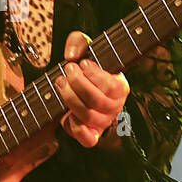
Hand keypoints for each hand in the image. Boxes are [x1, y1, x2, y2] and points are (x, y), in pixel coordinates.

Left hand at [57, 30, 128, 147]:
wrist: (77, 86)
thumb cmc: (85, 67)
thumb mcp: (84, 48)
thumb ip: (78, 42)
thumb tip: (71, 56)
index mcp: (120, 88)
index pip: (111, 86)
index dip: (94, 75)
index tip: (83, 63)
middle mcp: (115, 107)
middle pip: (96, 100)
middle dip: (77, 83)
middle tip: (68, 71)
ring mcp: (103, 122)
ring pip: (87, 115)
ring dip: (70, 98)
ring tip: (61, 82)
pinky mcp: (91, 134)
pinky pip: (88, 140)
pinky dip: (76, 129)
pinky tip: (66, 114)